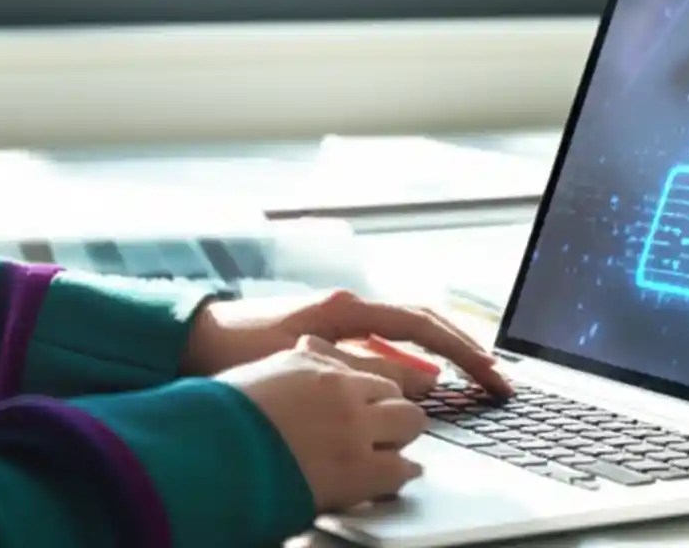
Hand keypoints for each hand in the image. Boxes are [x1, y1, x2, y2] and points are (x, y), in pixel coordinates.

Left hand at [183, 290, 510, 395]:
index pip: (423, 326)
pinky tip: (427, 379)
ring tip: (478, 376)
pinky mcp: (335, 333)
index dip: (462, 350)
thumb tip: (422, 380)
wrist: (190, 337)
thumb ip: (360, 369)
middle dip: (467, 348)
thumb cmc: (236, 349)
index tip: (489, 373)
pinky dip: (416, 358)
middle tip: (499, 378)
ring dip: (446, 351)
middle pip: (426, 323)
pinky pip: (390, 343)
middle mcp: (352, 307)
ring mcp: (345, 318)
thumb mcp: (301, 362)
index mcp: (348, 308)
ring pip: (411, 331)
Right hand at [219, 336, 428, 510]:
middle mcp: (339, 386)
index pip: (364, 367)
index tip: (374, 400)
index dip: (369, 390)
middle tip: (381, 430)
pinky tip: (390, 479)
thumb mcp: (254, 376)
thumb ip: (289, 368)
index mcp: (311, 361)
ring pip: (409, 421)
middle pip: (393, 390)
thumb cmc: (212, 419)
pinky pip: (401, 468)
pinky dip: (399, 474)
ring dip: (400, 436)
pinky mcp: (357, 467)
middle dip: (390, 409)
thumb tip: (306, 356)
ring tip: (389, 451)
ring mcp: (352, 425)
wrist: (202, 452)